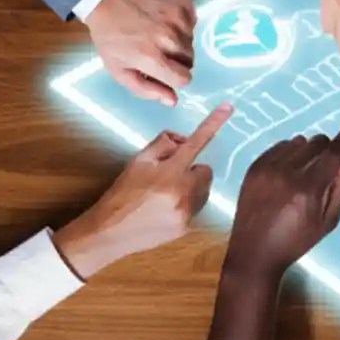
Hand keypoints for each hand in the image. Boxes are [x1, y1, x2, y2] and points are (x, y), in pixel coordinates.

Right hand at [53, 103, 231, 279]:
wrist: (110, 232)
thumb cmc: (123, 193)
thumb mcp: (137, 162)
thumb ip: (162, 146)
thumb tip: (182, 139)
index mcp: (169, 173)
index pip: (195, 143)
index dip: (213, 124)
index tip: (229, 107)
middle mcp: (183, 193)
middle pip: (204, 171)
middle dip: (190, 169)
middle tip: (168, 175)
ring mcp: (187, 213)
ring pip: (203, 190)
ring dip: (190, 187)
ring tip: (164, 194)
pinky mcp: (187, 227)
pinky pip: (196, 207)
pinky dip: (185, 204)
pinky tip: (164, 209)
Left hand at [86, 0, 196, 106]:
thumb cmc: (109, 34)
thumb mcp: (118, 68)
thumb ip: (145, 88)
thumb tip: (173, 100)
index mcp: (153, 59)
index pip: (184, 79)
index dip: (175, 77)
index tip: (165, 69)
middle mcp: (170, 40)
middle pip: (189, 60)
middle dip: (176, 59)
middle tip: (157, 48)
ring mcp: (179, 19)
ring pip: (191, 41)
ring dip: (179, 40)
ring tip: (158, 31)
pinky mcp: (184, 3)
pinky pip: (192, 22)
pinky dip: (181, 23)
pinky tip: (163, 17)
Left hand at [223, 104, 339, 278]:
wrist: (254, 252)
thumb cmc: (297, 240)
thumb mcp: (328, 222)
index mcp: (309, 189)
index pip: (336, 151)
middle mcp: (288, 173)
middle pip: (318, 141)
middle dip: (327, 150)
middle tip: (322, 172)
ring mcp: (268, 168)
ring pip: (299, 141)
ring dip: (307, 152)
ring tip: (300, 177)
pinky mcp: (254, 167)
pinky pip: (280, 146)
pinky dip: (289, 154)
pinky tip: (285, 175)